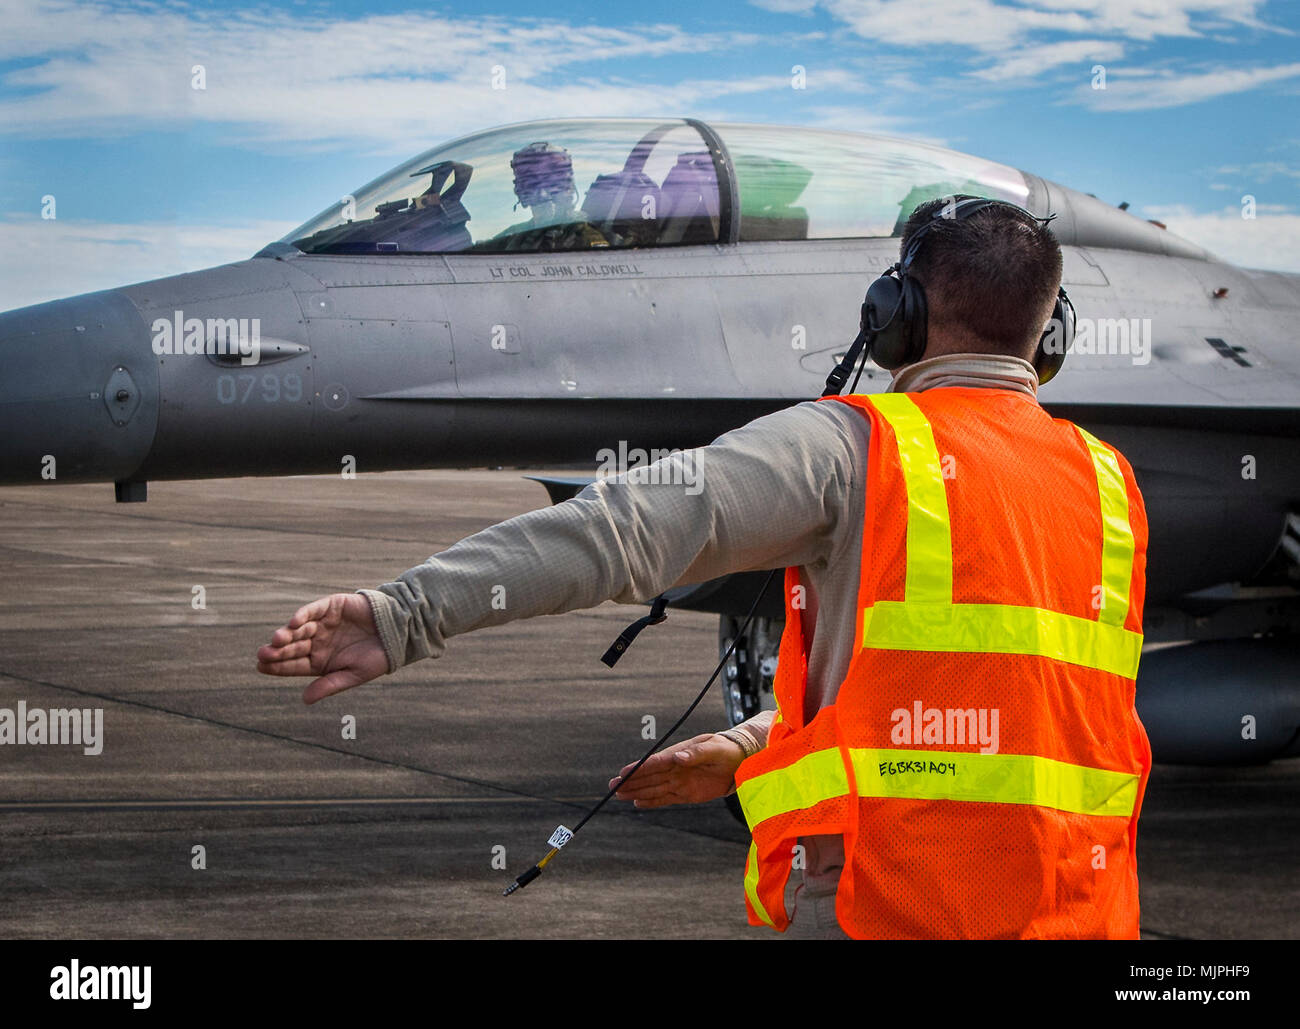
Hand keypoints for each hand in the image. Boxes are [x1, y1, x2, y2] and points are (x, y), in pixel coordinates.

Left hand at [257, 593, 389, 704]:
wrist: (399, 632)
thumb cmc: (377, 657)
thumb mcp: (353, 675)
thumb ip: (329, 685)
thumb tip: (304, 699)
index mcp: (319, 661)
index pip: (292, 665)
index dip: (277, 666)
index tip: (261, 667)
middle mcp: (317, 642)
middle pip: (292, 646)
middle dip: (277, 651)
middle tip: (263, 654)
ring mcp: (323, 623)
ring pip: (299, 629)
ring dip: (287, 633)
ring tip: (276, 640)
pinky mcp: (331, 606)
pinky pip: (313, 610)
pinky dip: (303, 614)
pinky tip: (294, 622)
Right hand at [608, 733, 745, 808]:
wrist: (739, 762)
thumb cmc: (725, 750)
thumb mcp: (713, 749)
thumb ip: (696, 754)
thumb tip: (677, 757)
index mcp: (679, 754)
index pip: (655, 762)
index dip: (638, 768)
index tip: (623, 772)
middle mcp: (674, 768)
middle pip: (649, 776)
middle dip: (631, 781)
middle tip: (612, 786)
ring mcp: (679, 781)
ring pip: (653, 788)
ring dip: (636, 792)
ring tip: (618, 795)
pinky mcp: (685, 793)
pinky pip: (665, 798)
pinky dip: (651, 802)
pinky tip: (637, 803)